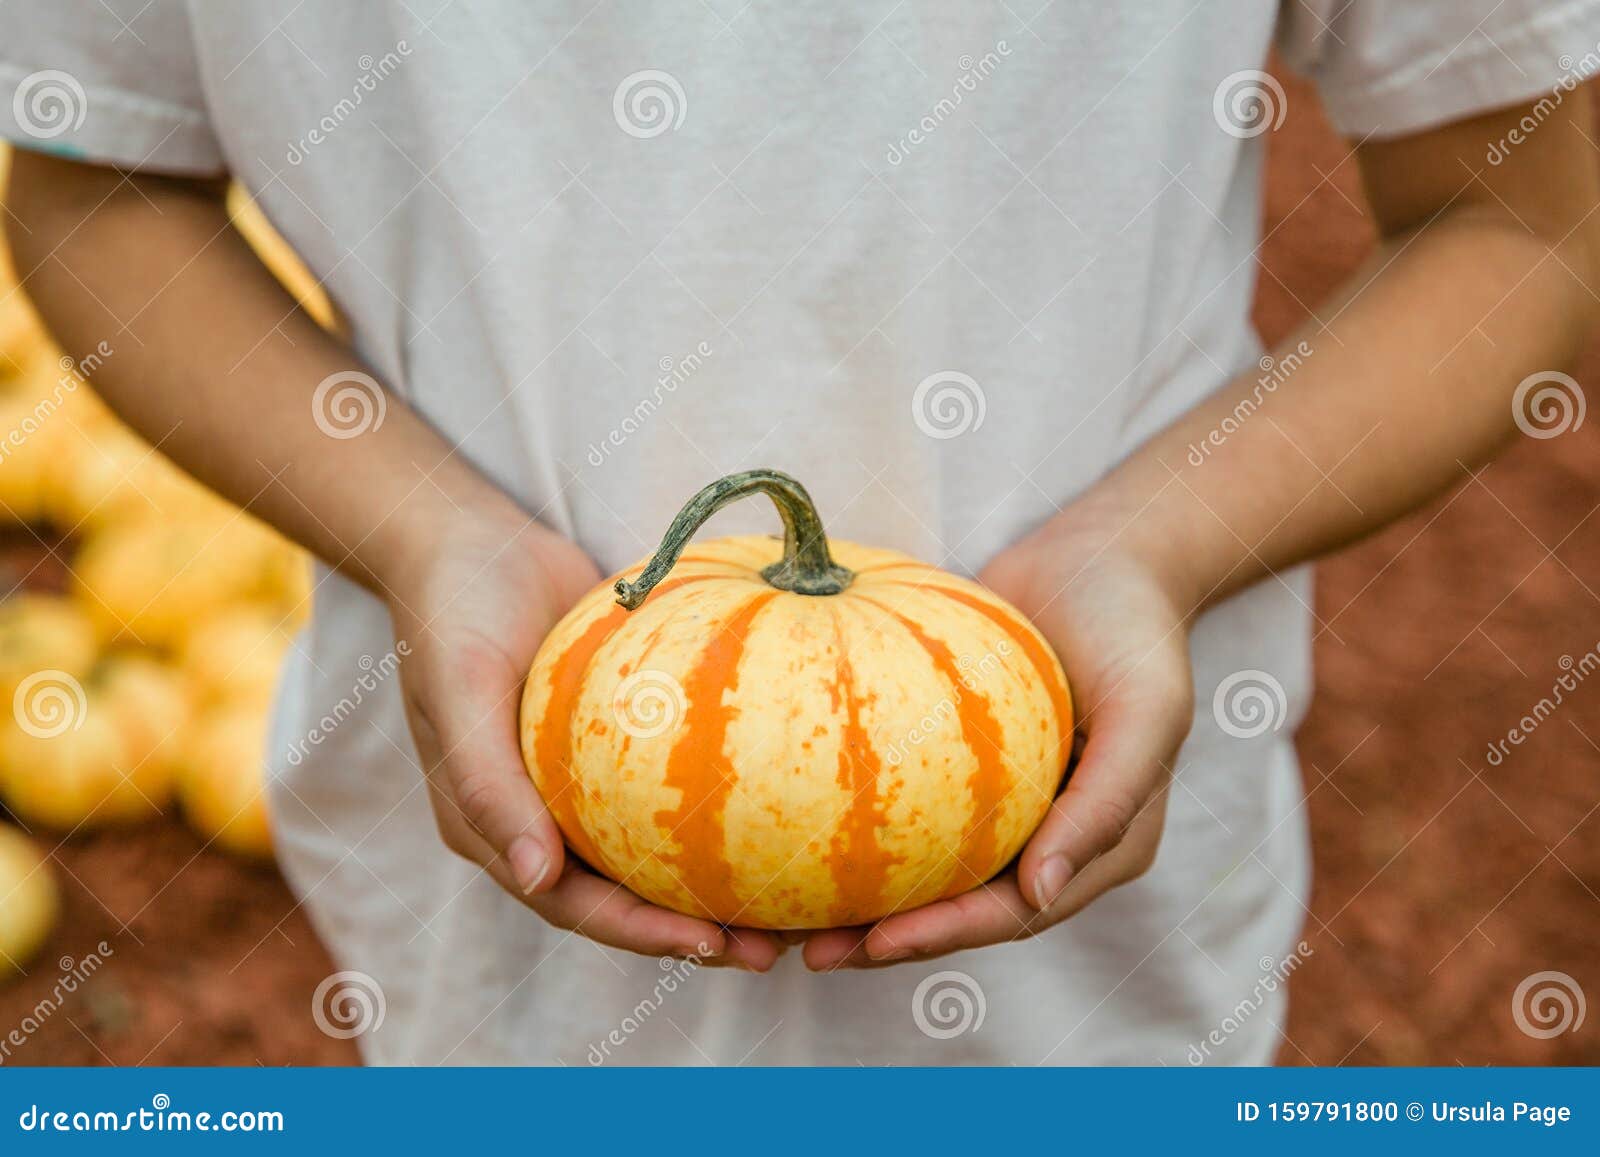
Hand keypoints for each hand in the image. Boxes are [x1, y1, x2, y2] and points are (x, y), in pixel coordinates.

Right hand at [385, 504, 784, 969]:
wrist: (466, 539)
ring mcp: (582, 777)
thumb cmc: (452, 611)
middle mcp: (543, 815)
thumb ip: (486, 785)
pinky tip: (786, 794)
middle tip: (774, 946)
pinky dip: (722, 793)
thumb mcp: (456, 688)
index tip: (712, 947)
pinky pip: (672, 776)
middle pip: (628, 892)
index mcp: (495, 827)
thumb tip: (536, 880)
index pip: (575, 904)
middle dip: (696, 927)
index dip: (641, 936)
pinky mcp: (617, 736)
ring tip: (795, 899)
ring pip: (657, 845)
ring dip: (719, 877)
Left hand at [804, 523, 1193, 968]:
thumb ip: (1107, 804)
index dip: (945, 934)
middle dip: (888, 935)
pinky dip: (857, 812)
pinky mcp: (961, 758)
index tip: (875, 946)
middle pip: (959, 903)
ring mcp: (1001, 799)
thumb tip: (1040, 895)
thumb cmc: (1134, 630)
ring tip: (788, 913)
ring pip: (925, 860)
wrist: (1102, 555)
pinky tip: (793, 815)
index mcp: (1097, 846)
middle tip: (813, 951)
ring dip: (863, 891)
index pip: (1014, 911)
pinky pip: (905, 792)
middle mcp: (1045, 834)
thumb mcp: (1148, 711)